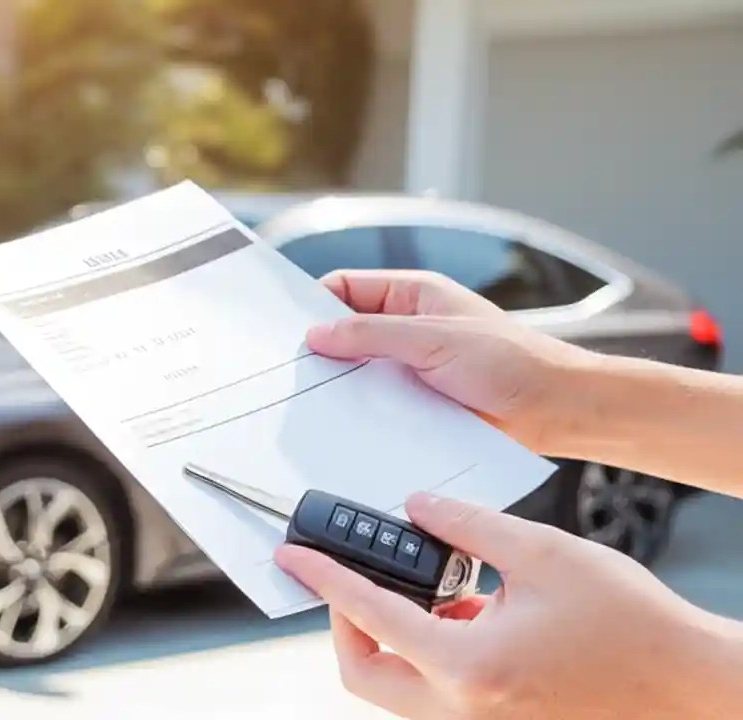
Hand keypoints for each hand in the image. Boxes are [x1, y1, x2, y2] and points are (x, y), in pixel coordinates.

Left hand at [275, 494, 742, 718]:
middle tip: (357, 578)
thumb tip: (417, 506)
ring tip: (425, 590)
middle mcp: (464, 710)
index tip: (294, 557)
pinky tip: (463, 614)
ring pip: (396, 690)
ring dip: (390, 639)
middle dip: (346, 623)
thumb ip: (467, 525)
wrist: (690, 682)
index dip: (324, 578)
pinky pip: (433, 697)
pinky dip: (427, 655)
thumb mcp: (542, 552)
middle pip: (364, 673)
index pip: (369, 615)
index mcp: (468, 666)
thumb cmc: (632, 624)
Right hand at [309, 270, 598, 454]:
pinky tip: (354, 421)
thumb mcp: (434, 339)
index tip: (291, 330)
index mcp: (414, 294)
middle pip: (346, 331)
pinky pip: (377, 403)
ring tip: (325, 397)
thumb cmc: (515, 362)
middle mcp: (410, 327)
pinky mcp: (417, 402)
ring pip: (359, 371)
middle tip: (301, 367)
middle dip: (326, 349)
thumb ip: (372, 334)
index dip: (316, 305)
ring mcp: (412, 365)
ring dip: (346, 384)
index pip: (344, 288)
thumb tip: (319, 334)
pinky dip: (364, 411)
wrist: (556, 411)